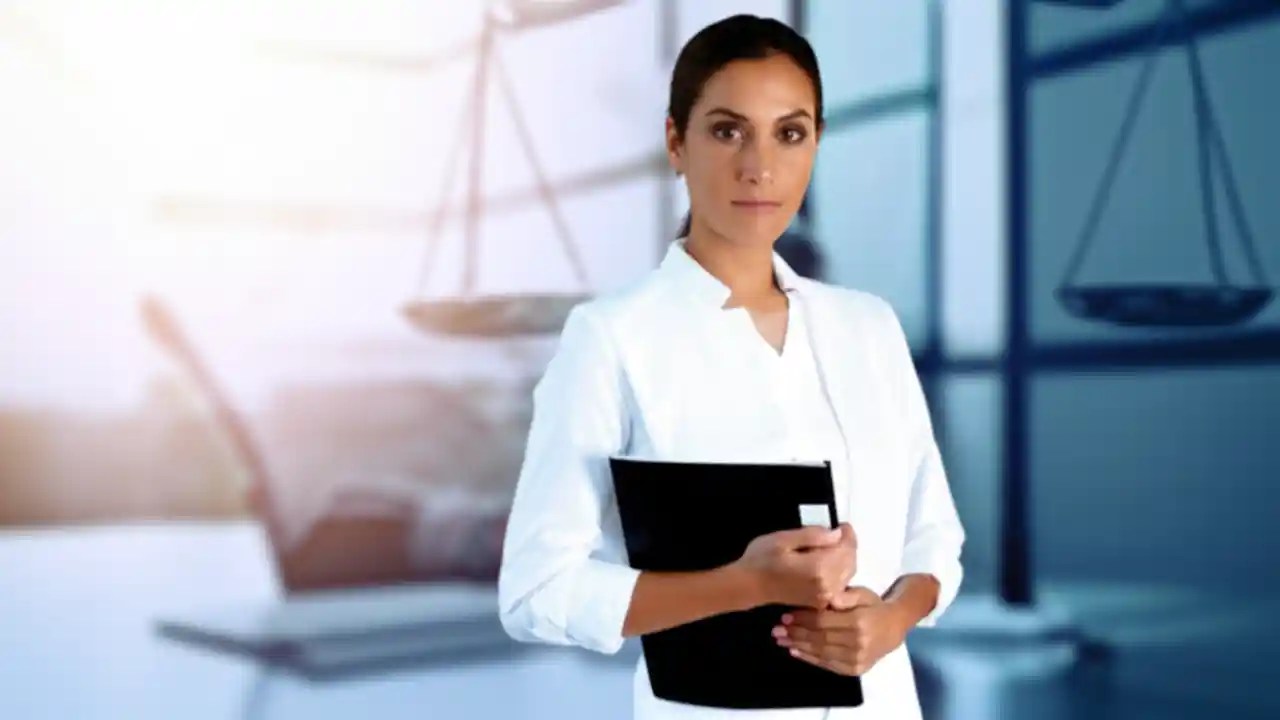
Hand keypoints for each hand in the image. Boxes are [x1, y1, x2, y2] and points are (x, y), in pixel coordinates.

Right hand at [731, 523, 855, 608]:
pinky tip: (825, 563)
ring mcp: (824, 597)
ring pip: (847, 574)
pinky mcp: (820, 602)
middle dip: (846, 546)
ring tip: (829, 546)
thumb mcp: (783, 538)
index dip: (847, 534)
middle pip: (850, 562)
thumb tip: (836, 534)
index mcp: (819, 568)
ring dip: (843, 559)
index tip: (842, 525)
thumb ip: (813, 535)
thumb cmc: (761, 560)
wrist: (747, 586)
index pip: (846, 549)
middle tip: (835, 533)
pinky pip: (839, 584)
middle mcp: (827, 585)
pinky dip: (838, 571)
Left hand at [770, 586, 909, 675]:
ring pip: (821, 653)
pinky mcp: (854, 669)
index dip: (802, 619)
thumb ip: (845, 595)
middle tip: (776, 629)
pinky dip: (810, 658)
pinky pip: (828, 664)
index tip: (784, 616)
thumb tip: (829, 597)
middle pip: (819, 638)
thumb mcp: (862, 593)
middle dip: (795, 634)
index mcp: (859, 621)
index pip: (823, 621)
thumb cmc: (873, 605)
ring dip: (798, 647)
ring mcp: (856, 659)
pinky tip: (795, 651)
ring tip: (780, 640)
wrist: (894, 627)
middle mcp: (857, 643)